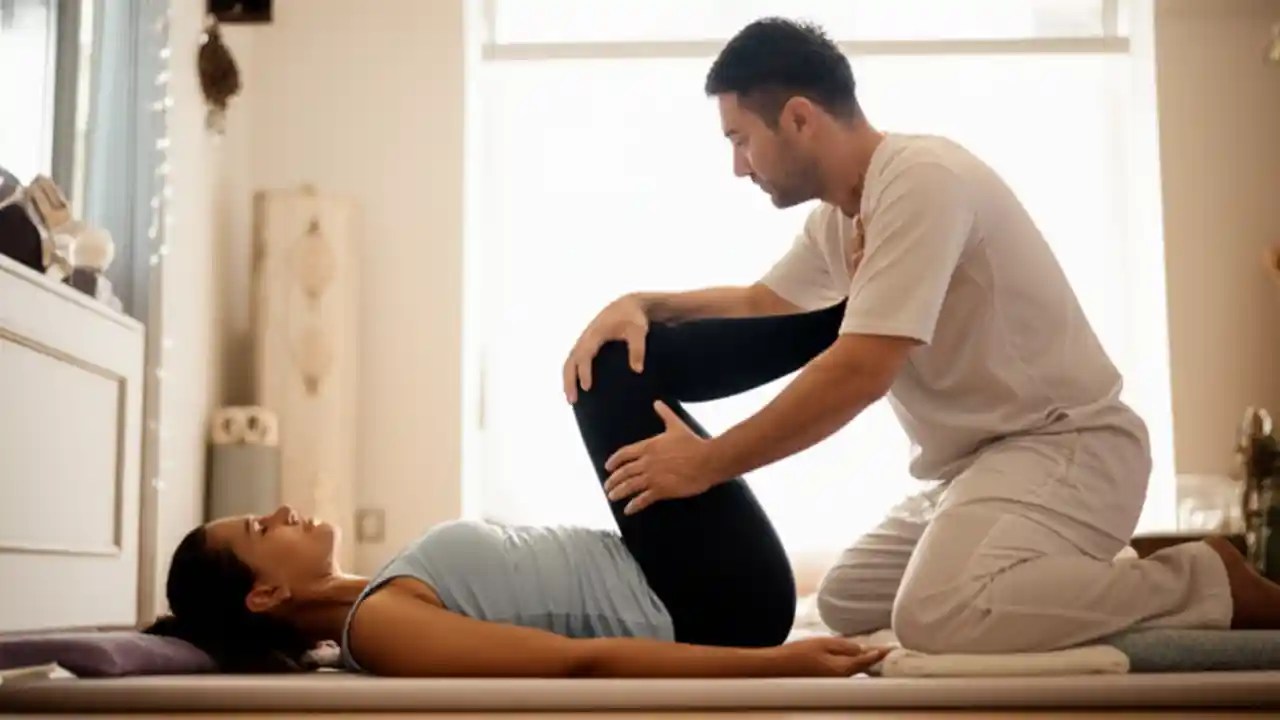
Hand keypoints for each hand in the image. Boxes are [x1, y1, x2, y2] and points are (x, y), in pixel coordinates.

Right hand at [563, 294, 648, 403]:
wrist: (627, 305)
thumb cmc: (634, 319)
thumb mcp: (639, 331)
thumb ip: (637, 349)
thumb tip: (637, 370)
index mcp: (595, 334)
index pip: (584, 355)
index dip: (584, 371)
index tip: (586, 388)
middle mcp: (585, 338)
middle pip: (570, 361)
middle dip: (569, 381)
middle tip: (572, 400)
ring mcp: (584, 340)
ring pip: (569, 362)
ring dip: (567, 380)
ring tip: (571, 400)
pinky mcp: (586, 344)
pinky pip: (574, 360)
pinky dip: (572, 374)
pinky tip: (579, 389)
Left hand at [604, 401, 716, 514]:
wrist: (707, 460)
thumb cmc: (693, 442)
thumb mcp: (676, 425)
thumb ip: (665, 414)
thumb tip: (657, 402)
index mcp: (648, 446)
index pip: (624, 454)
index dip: (614, 460)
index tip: (608, 466)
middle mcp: (647, 462)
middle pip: (623, 472)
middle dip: (613, 480)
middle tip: (607, 486)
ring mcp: (653, 477)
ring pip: (629, 486)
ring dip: (618, 492)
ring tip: (612, 497)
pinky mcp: (662, 490)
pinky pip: (643, 499)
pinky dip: (634, 505)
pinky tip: (628, 509)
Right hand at [771, 637, 891, 676]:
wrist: (778, 668)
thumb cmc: (799, 654)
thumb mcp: (823, 644)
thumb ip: (845, 646)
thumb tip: (862, 649)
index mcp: (842, 669)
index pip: (867, 660)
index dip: (880, 654)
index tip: (892, 649)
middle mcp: (842, 679)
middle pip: (863, 667)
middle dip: (873, 659)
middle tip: (885, 650)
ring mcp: (834, 681)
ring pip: (854, 670)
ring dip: (862, 661)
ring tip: (871, 651)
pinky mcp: (828, 680)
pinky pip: (846, 671)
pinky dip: (852, 664)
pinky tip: (851, 656)